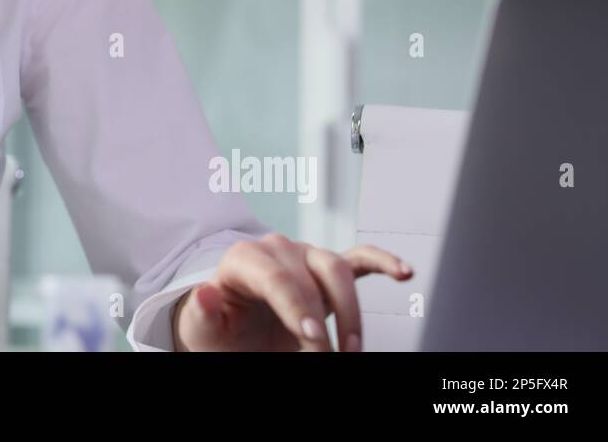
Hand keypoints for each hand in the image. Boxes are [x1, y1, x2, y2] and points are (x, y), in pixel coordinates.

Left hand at [172, 233, 412, 350]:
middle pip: (313, 275)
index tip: (310, 339)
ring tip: (351, 348)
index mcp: (244, 259)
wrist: (233, 331)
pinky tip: (404, 272)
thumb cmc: (218, 331)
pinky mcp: (326, 270)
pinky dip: (383, 263)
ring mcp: (305, 256)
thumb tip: (203, 293)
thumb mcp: (203, 329)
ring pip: (338, 270)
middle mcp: (277, 250)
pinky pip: (359, 260)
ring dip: (351, 311)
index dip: (297, 308)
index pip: (277, 277)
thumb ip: (203, 313)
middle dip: (325, 320)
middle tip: (326, 356)